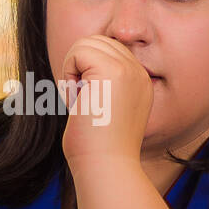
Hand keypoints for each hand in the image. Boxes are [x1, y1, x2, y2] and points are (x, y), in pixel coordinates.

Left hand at [58, 35, 154, 171]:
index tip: (87, 102)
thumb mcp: (107, 111)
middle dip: (80, 66)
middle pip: (99, 42)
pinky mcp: (112, 70)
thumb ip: (102, 87)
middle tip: (80, 100)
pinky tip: (76, 99)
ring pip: (88, 42)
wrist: (106, 166)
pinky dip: (68, 73)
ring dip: (73, 69)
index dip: (88, 71)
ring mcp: (129, 70)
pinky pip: (78, 51)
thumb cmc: (98, 149)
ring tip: (79, 100)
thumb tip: (80, 69)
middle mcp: (139, 73)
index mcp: (140, 83)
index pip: (109, 52)